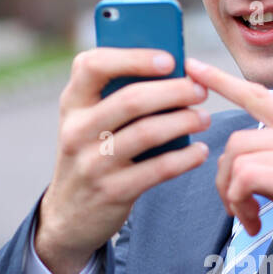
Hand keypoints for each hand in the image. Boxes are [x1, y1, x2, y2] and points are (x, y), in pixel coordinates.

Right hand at [36, 48, 211, 273]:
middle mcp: (77, 131)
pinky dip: (184, 158)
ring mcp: (93, 163)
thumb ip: (116, 97)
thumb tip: (173, 71)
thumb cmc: (91, 155)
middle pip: (131, 100)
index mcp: (72, 104)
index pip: (93, 65)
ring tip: (204, 118)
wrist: (68, 216)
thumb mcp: (88, 123)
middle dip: (173, 91)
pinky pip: (157, 170)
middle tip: (200, 90)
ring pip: (147, 133)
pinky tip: (200, 152)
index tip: (169, 59)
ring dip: (183, 122)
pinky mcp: (112, 192)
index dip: (134, 57)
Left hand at [185, 57, 272, 273]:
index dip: (222, 81)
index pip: (259, 95)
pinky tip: (255, 223)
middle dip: (224, 179)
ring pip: (238, 160)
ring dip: (232, 196)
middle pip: (236, 140)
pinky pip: (246, 179)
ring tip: (249, 218)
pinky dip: (240, 204)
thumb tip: (242, 162)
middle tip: (237, 208)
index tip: (193, 67)